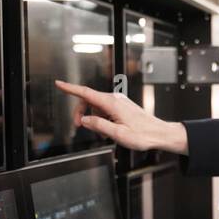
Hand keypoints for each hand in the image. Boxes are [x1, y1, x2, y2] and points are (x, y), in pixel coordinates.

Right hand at [55, 80, 187, 153]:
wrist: (159, 134)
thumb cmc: (143, 135)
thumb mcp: (117, 134)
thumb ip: (98, 125)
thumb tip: (84, 120)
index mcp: (112, 103)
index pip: (86, 93)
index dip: (70, 89)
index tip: (59, 84)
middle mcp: (115, 99)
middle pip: (88, 101)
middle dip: (81, 113)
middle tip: (80, 127)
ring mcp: (118, 102)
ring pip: (96, 107)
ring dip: (94, 119)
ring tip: (104, 133)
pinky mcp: (121, 106)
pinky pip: (105, 110)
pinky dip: (102, 119)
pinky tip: (110, 130)